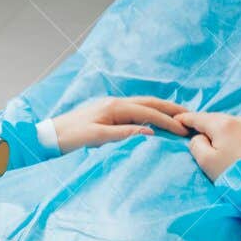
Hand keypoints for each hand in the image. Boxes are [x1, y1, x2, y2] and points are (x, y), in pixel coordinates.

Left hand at [50, 95, 188, 152]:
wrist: (50, 134)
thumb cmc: (70, 137)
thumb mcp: (96, 137)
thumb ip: (123, 133)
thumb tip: (148, 132)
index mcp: (114, 107)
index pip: (148, 112)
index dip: (167, 121)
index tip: (183, 129)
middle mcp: (115, 103)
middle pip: (150, 103)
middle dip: (170, 109)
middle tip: (190, 116)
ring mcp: (112, 106)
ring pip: (143, 105)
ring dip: (162, 109)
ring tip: (178, 116)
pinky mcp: (108, 113)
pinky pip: (135, 111)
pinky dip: (150, 113)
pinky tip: (155, 119)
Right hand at [177, 111, 240, 180]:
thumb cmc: (233, 174)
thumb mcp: (206, 162)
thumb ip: (196, 145)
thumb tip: (199, 137)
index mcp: (222, 125)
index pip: (198, 117)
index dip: (185, 118)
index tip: (176, 119)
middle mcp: (240, 120)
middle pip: (216, 118)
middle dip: (204, 123)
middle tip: (195, 130)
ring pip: (232, 123)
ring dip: (222, 129)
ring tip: (216, 138)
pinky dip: (237, 133)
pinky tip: (237, 141)